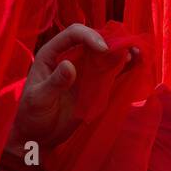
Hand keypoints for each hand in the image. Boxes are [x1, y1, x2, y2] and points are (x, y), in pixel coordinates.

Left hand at [7, 24, 130, 153]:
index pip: (73, 34)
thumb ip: (54, 83)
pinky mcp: (94, 85)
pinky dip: (124, 67)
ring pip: (105, 54)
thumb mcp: (38, 99)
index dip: (90, 36)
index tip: (104, 49)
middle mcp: (70, 57)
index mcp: (52, 54)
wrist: (38, 135)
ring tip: (138, 53)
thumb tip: (70, 66)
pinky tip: (136, 65)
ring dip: (122, 51)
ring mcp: (84, 71)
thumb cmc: (32, 115)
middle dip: (112, 40)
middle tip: (129, 47)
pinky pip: (111, 72)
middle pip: (94, 40)